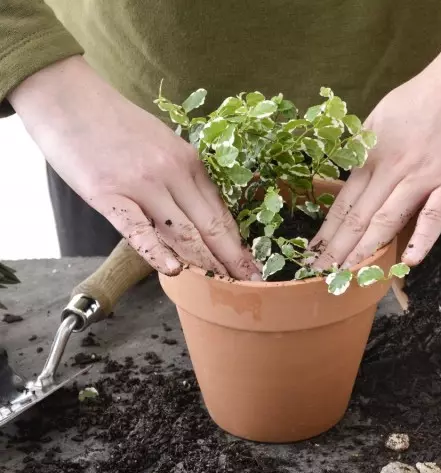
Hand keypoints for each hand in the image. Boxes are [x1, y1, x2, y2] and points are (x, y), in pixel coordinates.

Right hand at [9, 56, 259, 278]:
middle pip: (210, 226)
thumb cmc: (114, 122)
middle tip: (250, 286)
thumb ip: (180, 177)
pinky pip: (138, 229)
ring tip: (224, 287)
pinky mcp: (109, 194)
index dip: (237, 244)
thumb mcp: (161, 144)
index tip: (251, 266)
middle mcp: (173, 173)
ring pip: (182, 231)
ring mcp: (142, 184)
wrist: (67, 95)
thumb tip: (195, 213)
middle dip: (233, 260)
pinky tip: (172, 270)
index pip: (220, 212)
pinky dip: (156, 251)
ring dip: (205, 263)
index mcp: (188, 161)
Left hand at [310, 6, 440, 270]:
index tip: (314, 254)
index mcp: (373, 151)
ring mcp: (426, 175)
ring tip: (347, 278)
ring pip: (388, 220)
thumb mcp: (385, 115)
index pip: (344, 202)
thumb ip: (370, 150)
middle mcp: (393, 167)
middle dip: (337, 251)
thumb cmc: (429, 92)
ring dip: (365, 252)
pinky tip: (409, 261)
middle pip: (359, 217)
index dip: (328, 232)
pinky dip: (422, 239)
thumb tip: (355, 177)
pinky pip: (436, 215)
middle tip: (321, 277)